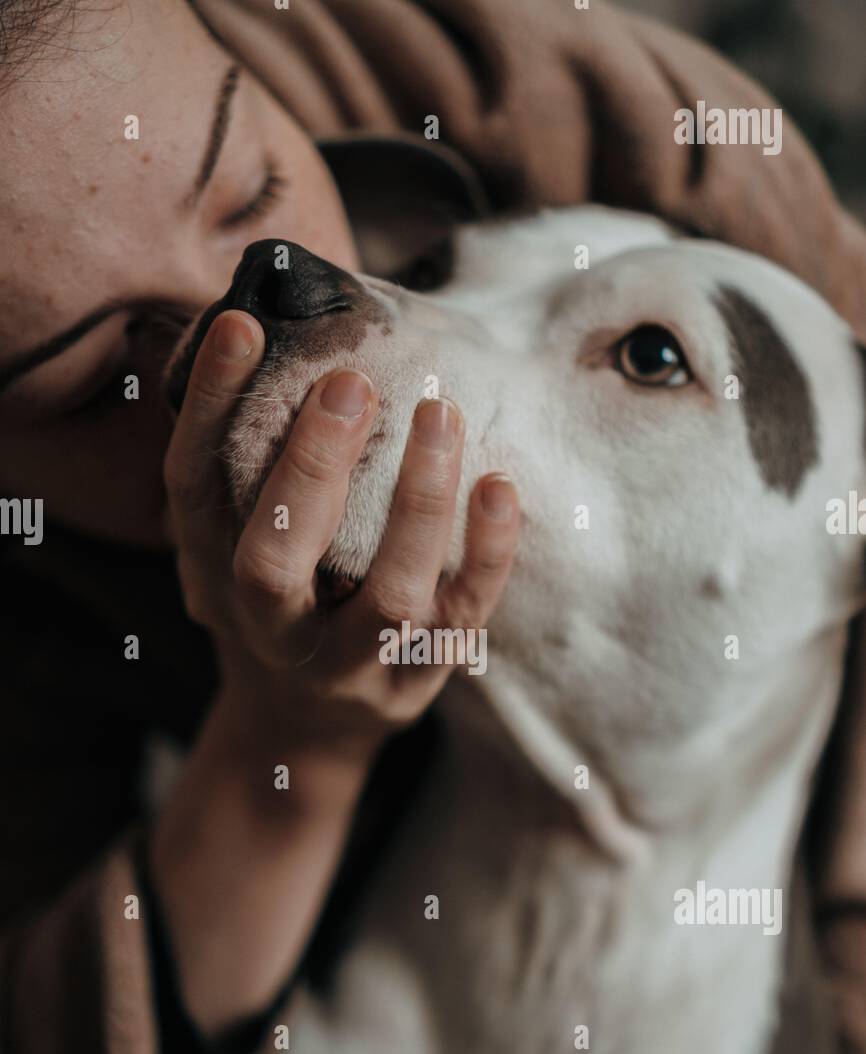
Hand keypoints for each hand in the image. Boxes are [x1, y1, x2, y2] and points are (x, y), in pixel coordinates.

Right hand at [164, 309, 519, 763]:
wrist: (301, 727)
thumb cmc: (278, 603)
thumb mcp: (235, 541)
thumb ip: (247, 464)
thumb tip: (271, 330)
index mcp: (213, 575)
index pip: (192, 487)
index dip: (210, 407)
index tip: (241, 326)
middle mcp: (272, 628)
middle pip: (273, 562)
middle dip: (309, 471)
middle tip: (349, 384)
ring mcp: (349, 665)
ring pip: (388, 597)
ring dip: (418, 504)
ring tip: (441, 414)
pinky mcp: (418, 680)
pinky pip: (462, 617)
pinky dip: (488, 553)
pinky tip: (500, 487)